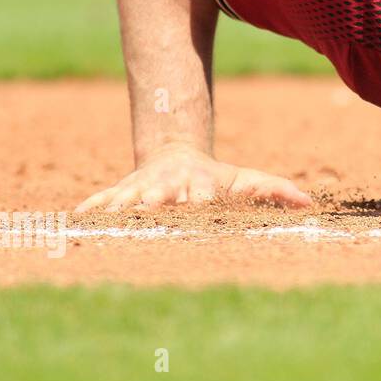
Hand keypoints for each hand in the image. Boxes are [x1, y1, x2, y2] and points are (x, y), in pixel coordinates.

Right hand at [75, 145, 311, 211]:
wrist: (175, 153)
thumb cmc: (217, 177)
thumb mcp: (246, 179)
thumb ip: (275, 190)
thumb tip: (309, 203)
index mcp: (199, 186)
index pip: (200, 199)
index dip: (199, 206)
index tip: (197, 213)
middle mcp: (167, 187)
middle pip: (159, 200)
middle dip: (153, 209)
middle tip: (145, 220)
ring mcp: (139, 189)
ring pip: (126, 201)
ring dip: (116, 214)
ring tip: (103, 227)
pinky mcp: (118, 193)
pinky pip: (99, 202)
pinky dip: (87, 212)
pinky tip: (72, 223)